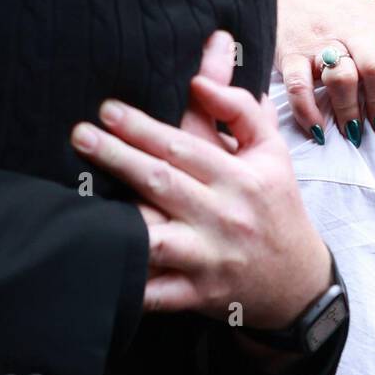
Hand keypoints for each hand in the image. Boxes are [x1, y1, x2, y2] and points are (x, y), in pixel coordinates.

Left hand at [70, 32, 332, 328]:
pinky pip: (153, 292)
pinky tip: (96, 265)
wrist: (297, 279)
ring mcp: (207, 257)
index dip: (143, 128)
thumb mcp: (272, 152)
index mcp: (242, 178)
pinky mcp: (194, 293)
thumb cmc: (275, 206)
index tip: (108, 110)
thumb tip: (200, 80)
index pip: (185, 147)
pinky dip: (128, 284)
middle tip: (80, 136)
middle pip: (162, 183)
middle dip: (118, 157)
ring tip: (76, 199)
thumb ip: (240, 109)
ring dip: (117, 220)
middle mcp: (224, 216)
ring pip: (155, 238)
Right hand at [275, 0, 374, 142]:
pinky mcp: (291, 54)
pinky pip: (299, 87)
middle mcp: (353, 30)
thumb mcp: (370, 17)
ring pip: (341, 79)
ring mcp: (321, 42)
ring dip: (349, 111)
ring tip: (354, 133)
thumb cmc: (336, 10)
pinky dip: (308, 113)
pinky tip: (318, 130)